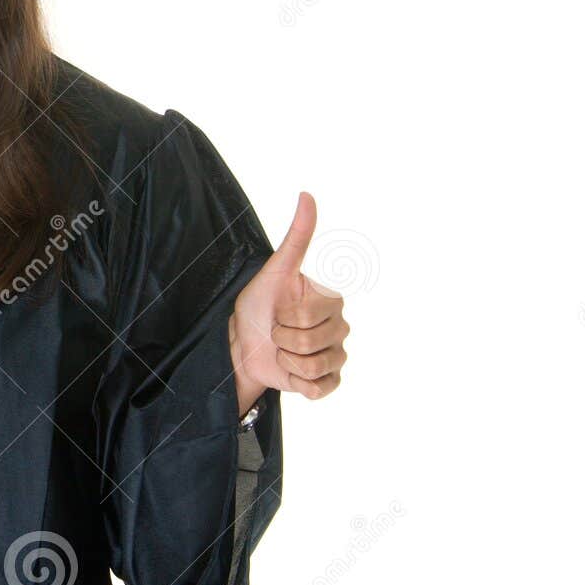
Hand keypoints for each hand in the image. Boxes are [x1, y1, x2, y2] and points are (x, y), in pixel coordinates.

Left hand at [229, 191, 348, 410]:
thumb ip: (296, 237)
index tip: (278, 310)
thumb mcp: (274, 270)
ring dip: (287, 359)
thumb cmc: (258, 305)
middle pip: (311, 341)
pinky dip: (299, 383)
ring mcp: (338, 355)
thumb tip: (307, 195)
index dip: (283, 316)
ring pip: (314, 366)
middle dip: (282, 338)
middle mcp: (341, 327)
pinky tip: (291, 370)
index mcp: (332, 300)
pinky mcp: (330, 382)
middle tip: (276, 331)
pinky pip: (320, 389)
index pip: (308, 316)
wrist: (243, 344)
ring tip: (282, 349)